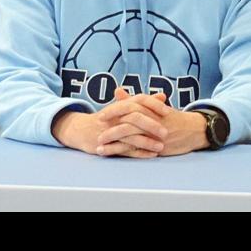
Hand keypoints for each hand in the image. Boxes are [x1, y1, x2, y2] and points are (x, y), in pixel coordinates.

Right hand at [55, 89, 173, 157]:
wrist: (82, 130)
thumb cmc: (109, 118)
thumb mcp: (124, 108)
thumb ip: (144, 103)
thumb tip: (163, 96)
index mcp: (121, 106)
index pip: (139, 100)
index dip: (154, 105)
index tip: (168, 111)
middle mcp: (115, 116)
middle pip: (135, 117)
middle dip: (152, 125)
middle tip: (166, 133)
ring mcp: (110, 131)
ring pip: (130, 135)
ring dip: (147, 142)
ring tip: (161, 147)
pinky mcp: (107, 145)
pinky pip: (125, 149)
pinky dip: (139, 152)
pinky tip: (152, 155)